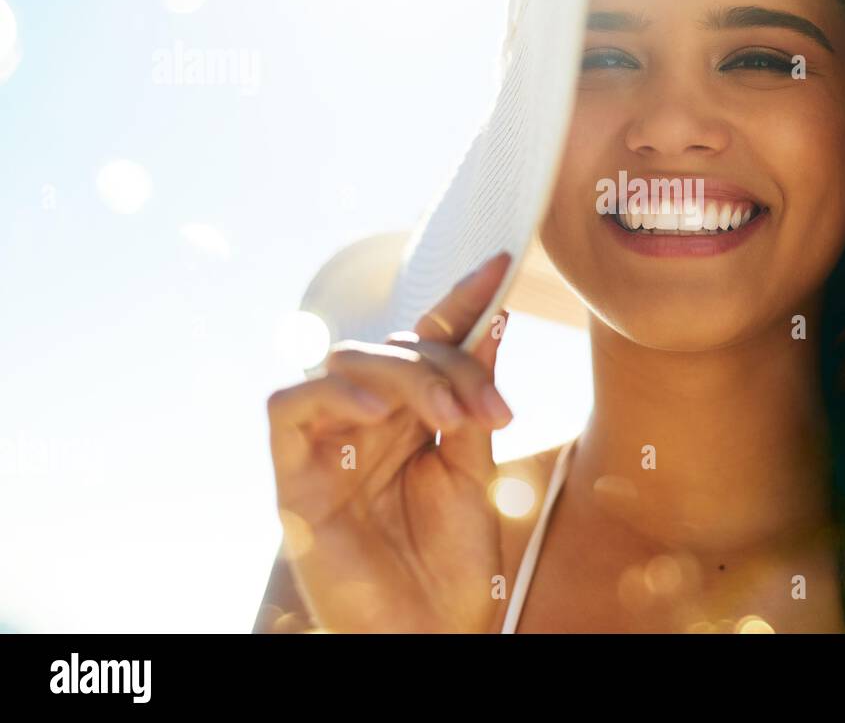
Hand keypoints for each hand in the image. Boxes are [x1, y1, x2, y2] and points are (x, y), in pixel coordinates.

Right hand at [266, 251, 513, 632]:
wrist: (428, 634)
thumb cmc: (452, 566)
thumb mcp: (475, 469)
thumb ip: (472, 398)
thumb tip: (493, 324)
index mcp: (416, 419)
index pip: (432, 342)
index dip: (462, 300)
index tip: (501, 264)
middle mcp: (371, 423)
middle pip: (397, 347)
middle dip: (449, 363)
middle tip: (491, 408)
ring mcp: (330, 445)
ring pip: (347, 363)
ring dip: (406, 376)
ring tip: (453, 419)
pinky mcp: (292, 475)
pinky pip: (289, 407)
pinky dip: (331, 393)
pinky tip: (378, 413)